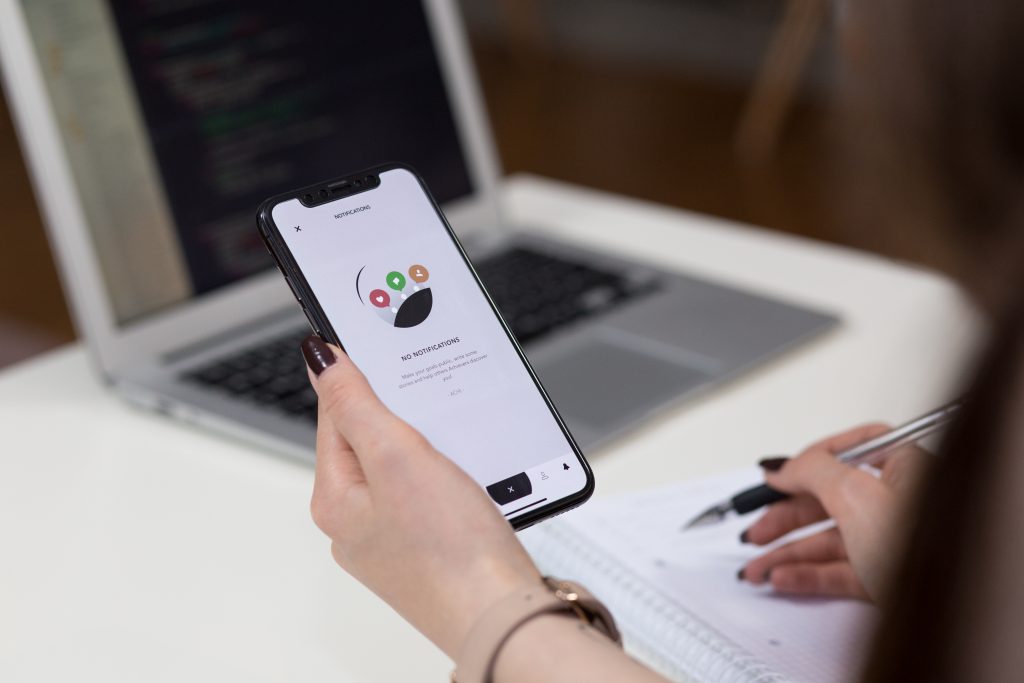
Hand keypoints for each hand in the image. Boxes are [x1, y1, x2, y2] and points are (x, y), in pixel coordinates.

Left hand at [301, 336, 540, 657]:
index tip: (376, 342)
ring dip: (430, 442)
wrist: (502, 615)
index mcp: (336, 499)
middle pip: (370, 440)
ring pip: (406, 466)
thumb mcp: (397, 457)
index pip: (335, 415)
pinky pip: (431, 493)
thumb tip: (320, 360)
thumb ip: (356, 404)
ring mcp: (395, 538)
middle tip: (432, 391)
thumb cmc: (449, 549)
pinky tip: (472, 473)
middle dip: (402, 411)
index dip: (357, 375)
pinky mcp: (431, 548)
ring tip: (457, 435)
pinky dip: (450, 473)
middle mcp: (358, 522)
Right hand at [738, 423, 929, 600]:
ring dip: (787, 553)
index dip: (807, 462)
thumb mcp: (857, 494)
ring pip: (829, 541)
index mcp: (906, 467)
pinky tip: (783, 578)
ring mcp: (894, 542)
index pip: (849, 450)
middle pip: (829, 500)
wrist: (953, 613)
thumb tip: (783, 465)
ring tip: (756, 565)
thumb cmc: (930, 548)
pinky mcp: (888, 578)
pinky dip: (806, 575)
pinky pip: (838, 571)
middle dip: (784, 519)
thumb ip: (813, 471)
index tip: (774, 477)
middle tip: (756, 528)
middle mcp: (901, 502)